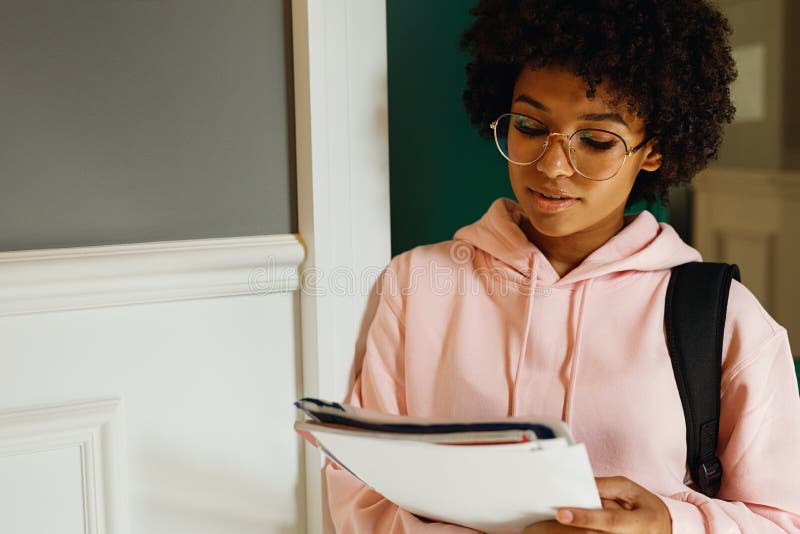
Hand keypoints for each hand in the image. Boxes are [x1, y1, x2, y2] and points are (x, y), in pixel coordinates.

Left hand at [522, 476, 671, 533]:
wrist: (663, 531)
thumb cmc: (645, 507)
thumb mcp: (630, 490)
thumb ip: (606, 487)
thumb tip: (580, 484)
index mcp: (640, 523)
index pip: (608, 521)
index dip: (584, 517)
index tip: (560, 512)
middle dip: (567, 528)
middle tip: (542, 520)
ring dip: (565, 532)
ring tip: (545, 524)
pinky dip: (574, 533)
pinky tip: (560, 525)